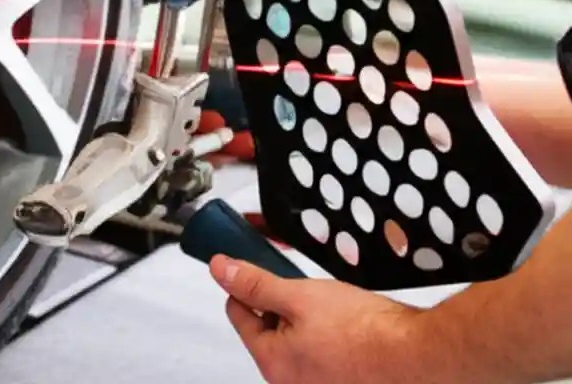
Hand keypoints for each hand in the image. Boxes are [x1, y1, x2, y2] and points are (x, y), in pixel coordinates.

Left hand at [210, 255, 441, 383]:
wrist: (422, 355)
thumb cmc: (366, 332)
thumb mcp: (299, 296)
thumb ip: (255, 285)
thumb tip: (220, 271)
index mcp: (273, 363)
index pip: (239, 316)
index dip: (242, 287)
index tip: (245, 270)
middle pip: (270, 333)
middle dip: (280, 307)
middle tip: (299, 286)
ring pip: (299, 344)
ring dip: (307, 322)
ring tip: (331, 306)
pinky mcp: (346, 382)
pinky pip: (326, 356)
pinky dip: (329, 338)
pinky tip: (348, 324)